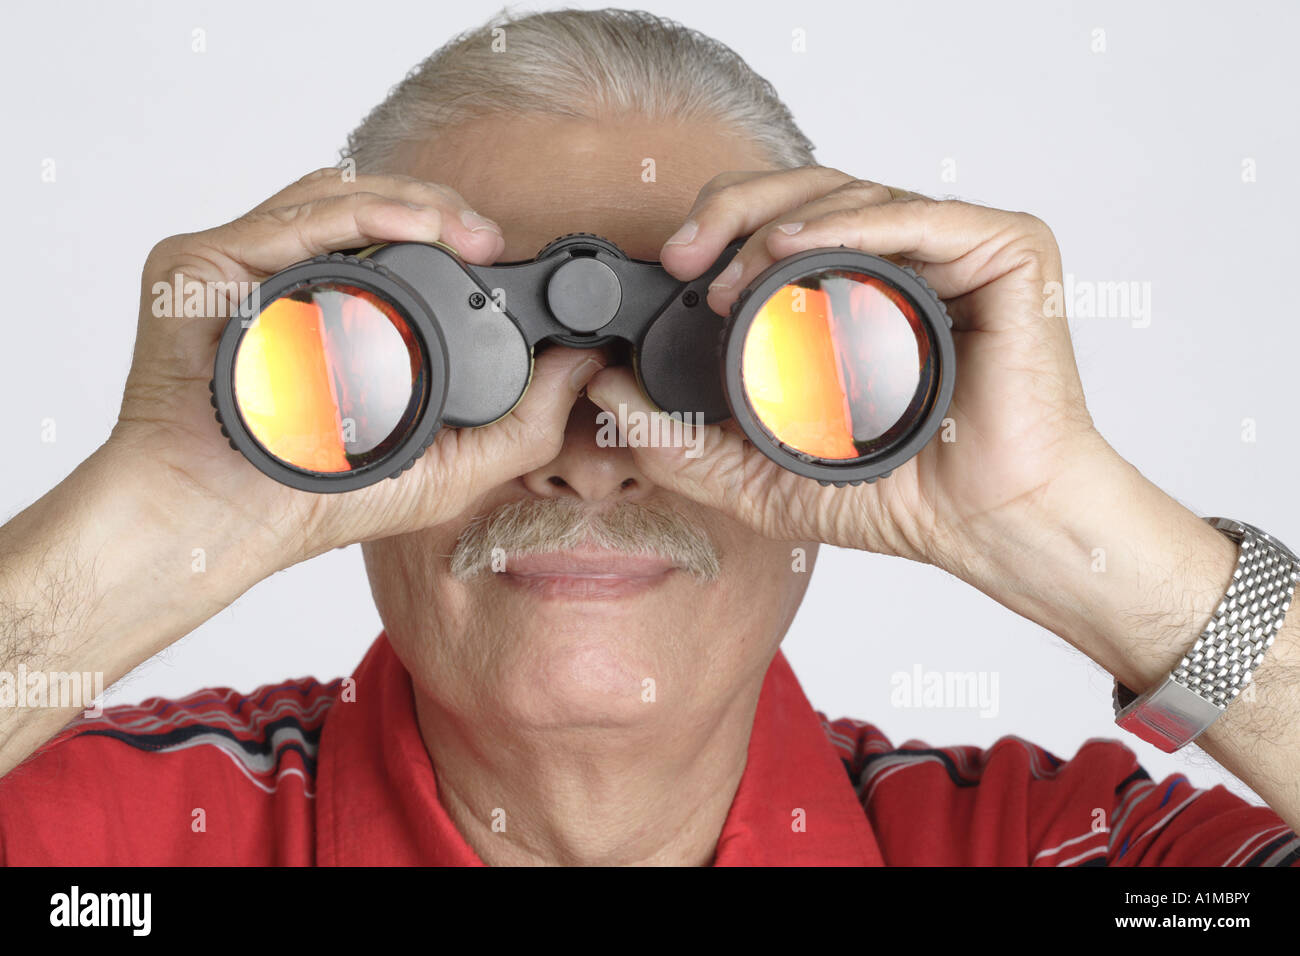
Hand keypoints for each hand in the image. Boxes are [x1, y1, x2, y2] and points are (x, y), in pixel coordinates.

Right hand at [112, 167, 601, 571]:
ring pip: (337, 197)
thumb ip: (524, 424)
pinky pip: (292, 216)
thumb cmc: (317, 498)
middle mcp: (288, 279)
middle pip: (371, 210)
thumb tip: (584, 365)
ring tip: (466, 232)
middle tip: (491, 239)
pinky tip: (413, 228)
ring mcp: (245, 266)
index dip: (454, 239)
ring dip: (412, 202)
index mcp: (336, 314)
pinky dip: (358, 213)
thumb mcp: (449, 467)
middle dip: (441, 211)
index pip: (399, 249)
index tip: (506, 256)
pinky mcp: (202, 262)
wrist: (226, 521)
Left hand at [587, 166, 1119, 578]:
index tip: (674, 263)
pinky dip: (852, 224)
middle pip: (810, 194)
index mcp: (859, 293)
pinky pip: (918, 216)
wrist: (988, 524)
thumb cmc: (900, 495)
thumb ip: (682, 442)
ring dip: (781, 223)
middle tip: (685, 253)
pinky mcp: (1008, 251)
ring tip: (738, 273)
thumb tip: (604, 394)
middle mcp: (908, 259)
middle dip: (734, 210)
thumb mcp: (759, 476)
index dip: (723, 228)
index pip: (784, 225)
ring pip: (854, 195)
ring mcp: (959, 250)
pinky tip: (797, 246)